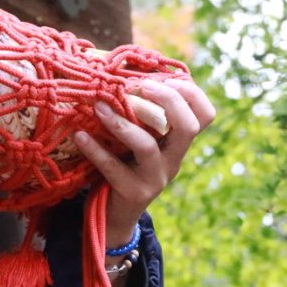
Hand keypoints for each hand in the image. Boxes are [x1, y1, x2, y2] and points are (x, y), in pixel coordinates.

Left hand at [73, 75, 216, 248]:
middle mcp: (173, 160)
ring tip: (99, 106)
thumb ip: (141, 115)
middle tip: (140, 87)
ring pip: (146, 147)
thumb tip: (123, 71)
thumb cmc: (124, 166)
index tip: (164, 78)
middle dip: (168, 100)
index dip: (191, 93)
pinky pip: (113, 168)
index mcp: (178, 144)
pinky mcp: (132, 193)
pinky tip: (80, 135)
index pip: (205, 116)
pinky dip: (95, 149)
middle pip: (189, 127)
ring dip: (122, 123)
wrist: (114, 215)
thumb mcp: (140, 140)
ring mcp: (155, 179)